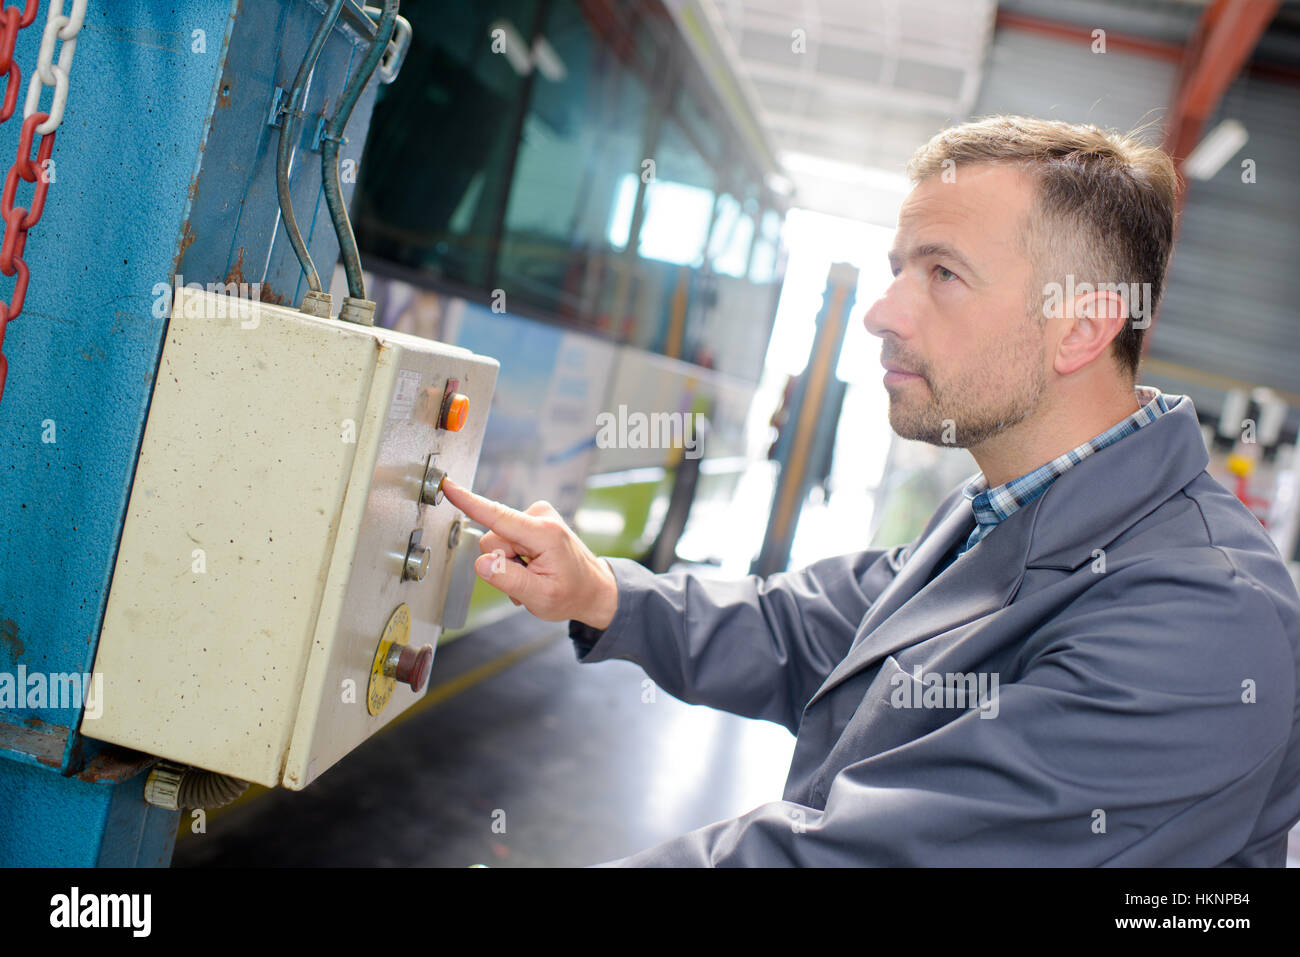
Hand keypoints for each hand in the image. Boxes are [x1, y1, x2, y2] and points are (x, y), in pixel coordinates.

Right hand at [439, 477, 618, 628]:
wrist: (593, 589)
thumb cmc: (572, 594)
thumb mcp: (540, 597)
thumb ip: (508, 579)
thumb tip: (483, 562)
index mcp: (544, 533)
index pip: (498, 516)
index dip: (469, 502)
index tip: (449, 485)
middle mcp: (540, 516)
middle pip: (493, 538)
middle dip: (503, 563)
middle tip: (527, 579)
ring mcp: (537, 515)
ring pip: (497, 541)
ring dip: (510, 563)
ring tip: (533, 575)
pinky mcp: (533, 519)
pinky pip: (506, 539)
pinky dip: (515, 557)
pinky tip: (533, 568)